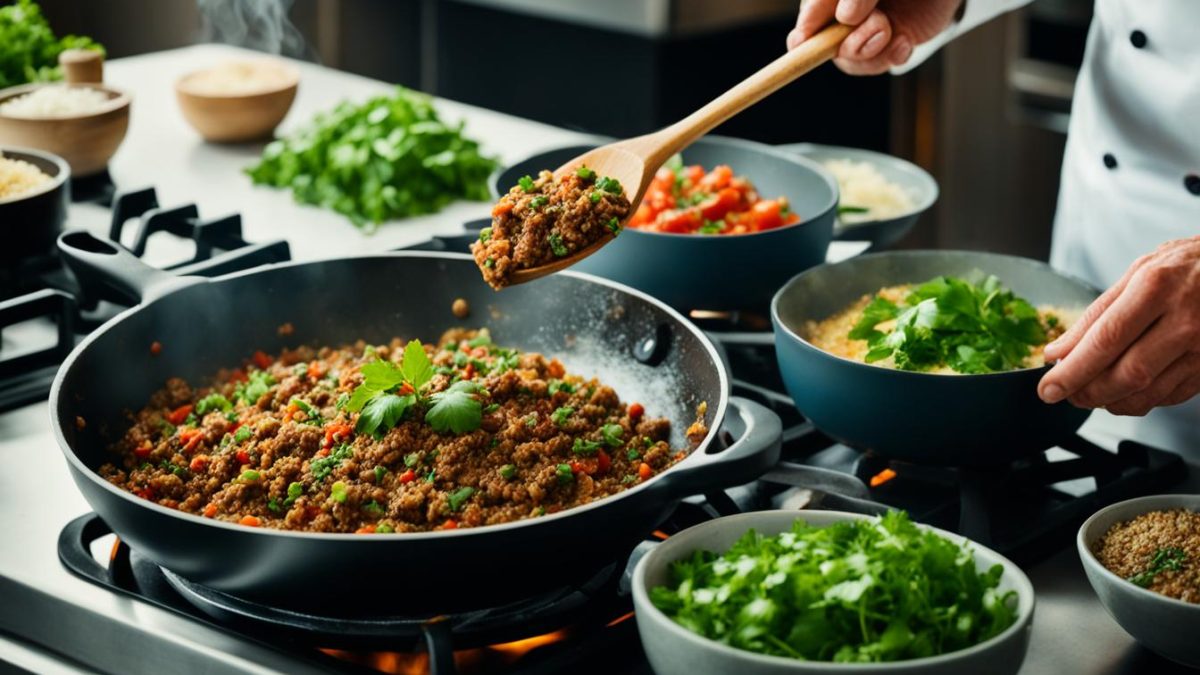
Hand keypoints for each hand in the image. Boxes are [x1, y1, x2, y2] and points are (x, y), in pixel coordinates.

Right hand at [787, 0, 963, 74]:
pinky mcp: (885, 46)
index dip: (804, 31)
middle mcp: (844, 14)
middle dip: (849, 43)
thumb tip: (845, 17)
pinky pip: (877, 63)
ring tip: (892, 31)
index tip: (802, 42)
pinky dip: (892, 57)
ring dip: (872, 51)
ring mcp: (864, 32)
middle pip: (823, 43)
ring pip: (850, 58)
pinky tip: (905, 42)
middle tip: (880, 26)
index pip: (810, 14)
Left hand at [1038, 236, 1199, 415]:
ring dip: (1110, 401)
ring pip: (1148, 393)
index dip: (1072, 371)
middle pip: (1126, 374)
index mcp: (1157, 288)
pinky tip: (1125, 389)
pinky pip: (1169, 397)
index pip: (1105, 340)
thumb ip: (1098, 313)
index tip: (1048, 387)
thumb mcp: (1141, 271)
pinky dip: (1140, 400)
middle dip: (1087, 392)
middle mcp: (1184, 320)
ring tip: (1089, 393)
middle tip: (1064, 393)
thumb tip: (1060, 351)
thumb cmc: (1191, 265)